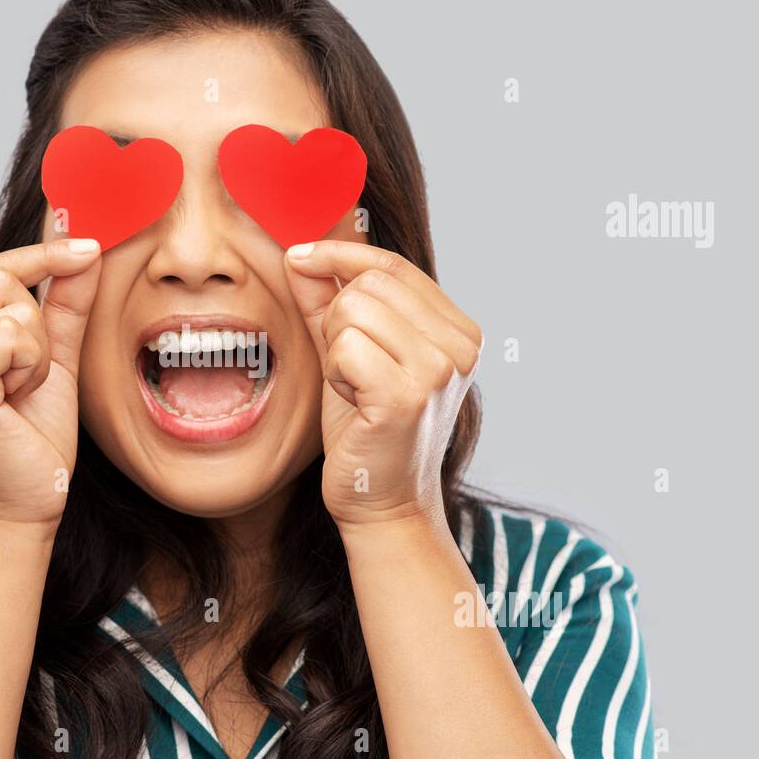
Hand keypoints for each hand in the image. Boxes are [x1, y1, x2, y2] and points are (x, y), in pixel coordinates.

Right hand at [0, 239, 101, 528]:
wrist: (27, 501)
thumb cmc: (35, 438)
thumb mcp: (56, 358)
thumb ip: (65, 303)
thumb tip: (86, 249)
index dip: (44, 255)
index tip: (90, 246)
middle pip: (1, 278)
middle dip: (37, 325)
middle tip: (28, 378)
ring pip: (13, 307)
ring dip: (37, 353)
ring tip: (20, 394)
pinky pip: (11, 336)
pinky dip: (31, 366)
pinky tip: (15, 401)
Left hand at [283, 240, 482, 530]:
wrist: (381, 503)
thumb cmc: (366, 430)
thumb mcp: (349, 354)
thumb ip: (329, 302)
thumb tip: (301, 255)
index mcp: (458, 331)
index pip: (393, 266)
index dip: (340, 256)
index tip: (299, 257)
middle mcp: (459, 346)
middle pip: (368, 285)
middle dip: (339, 321)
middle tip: (349, 370)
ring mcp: (439, 370)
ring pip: (353, 311)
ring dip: (336, 351)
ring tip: (354, 388)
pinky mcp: (408, 395)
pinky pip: (344, 347)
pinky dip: (335, 372)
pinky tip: (352, 401)